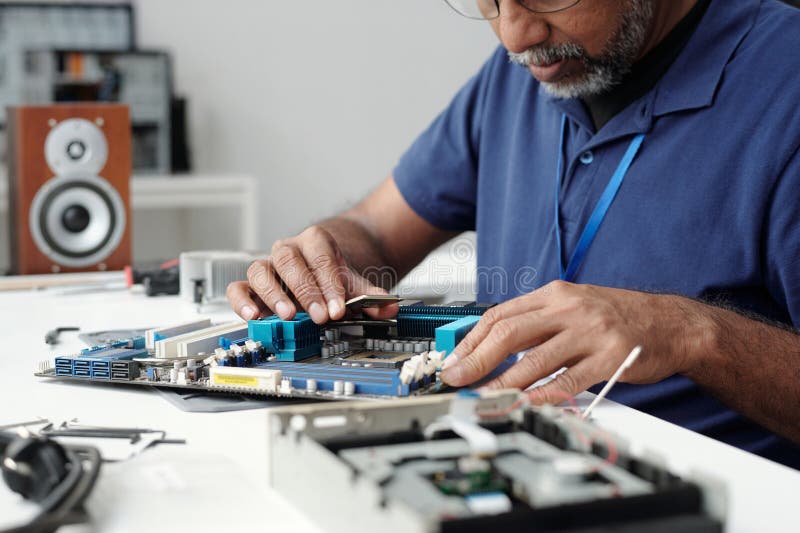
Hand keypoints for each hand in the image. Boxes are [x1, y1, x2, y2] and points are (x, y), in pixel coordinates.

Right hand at [226, 225, 398, 323]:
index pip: (320, 256)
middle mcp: (287, 250)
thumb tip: (390, 308)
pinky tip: (254, 317)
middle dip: (305, 290)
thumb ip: (373, 296)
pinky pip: (238, 288)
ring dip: (272, 294)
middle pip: (289, 260)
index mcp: (315, 241)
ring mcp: (267, 267)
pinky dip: (242, 302)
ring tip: (288, 316)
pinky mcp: (251, 286)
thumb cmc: (332, 276)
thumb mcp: (354, 284)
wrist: (319, 269)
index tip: (338, 308)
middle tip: (320, 315)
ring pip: (259, 270)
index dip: (329, 283)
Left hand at [440, 281, 708, 402]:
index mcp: (554, 295)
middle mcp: (569, 309)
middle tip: (456, 378)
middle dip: (477, 359)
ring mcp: (590, 333)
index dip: (472, 339)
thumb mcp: (573, 306)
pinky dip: (543, 395)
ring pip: (535, 360)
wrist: (672, 323)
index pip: (500, 314)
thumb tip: (492, 347)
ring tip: (482, 397)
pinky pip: (568, 381)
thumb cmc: (617, 317)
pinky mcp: (609, 358)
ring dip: (503, 383)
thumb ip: (536, 323)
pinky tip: (526, 404)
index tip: (455, 359)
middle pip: (510, 333)